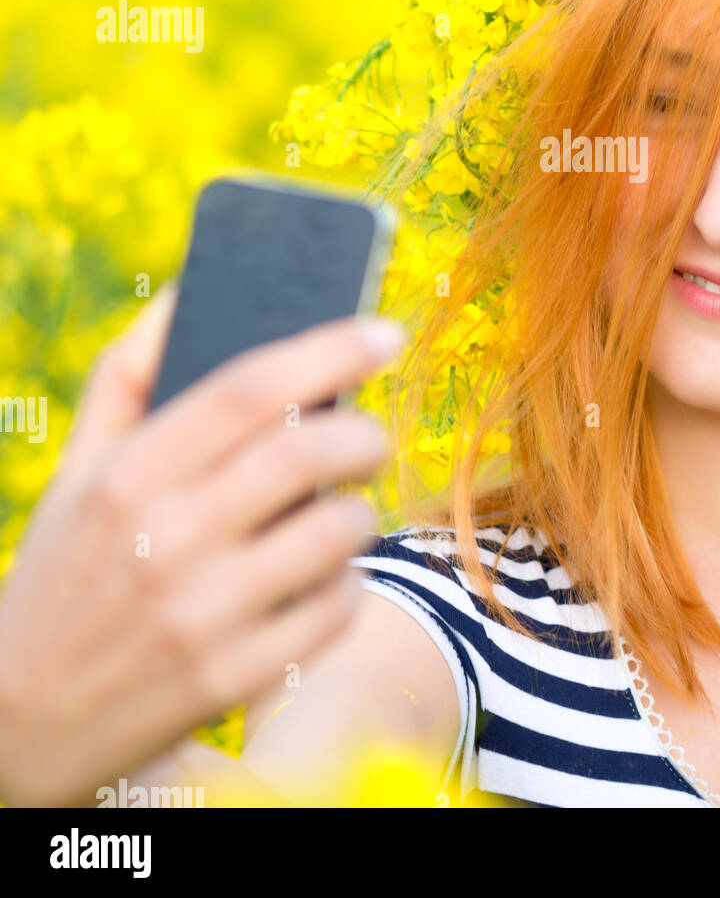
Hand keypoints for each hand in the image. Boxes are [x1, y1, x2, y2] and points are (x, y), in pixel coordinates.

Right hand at [0, 288, 405, 807]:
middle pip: (310, 452)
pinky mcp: (234, 678)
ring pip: (339, 530)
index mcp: (127, 475)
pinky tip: (320, 578)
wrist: (17, 728)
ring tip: (339, 509)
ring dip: (360, 511)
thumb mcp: (78, 472)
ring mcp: (202, 616)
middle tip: (368, 436)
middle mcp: (165, 540)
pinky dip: (347, 583)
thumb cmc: (65, 573)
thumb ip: (127, 374)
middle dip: (366, 434)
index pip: (250, 387)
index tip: (387, 332)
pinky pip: (339, 608)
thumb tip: (191, 286)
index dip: (332, 348)